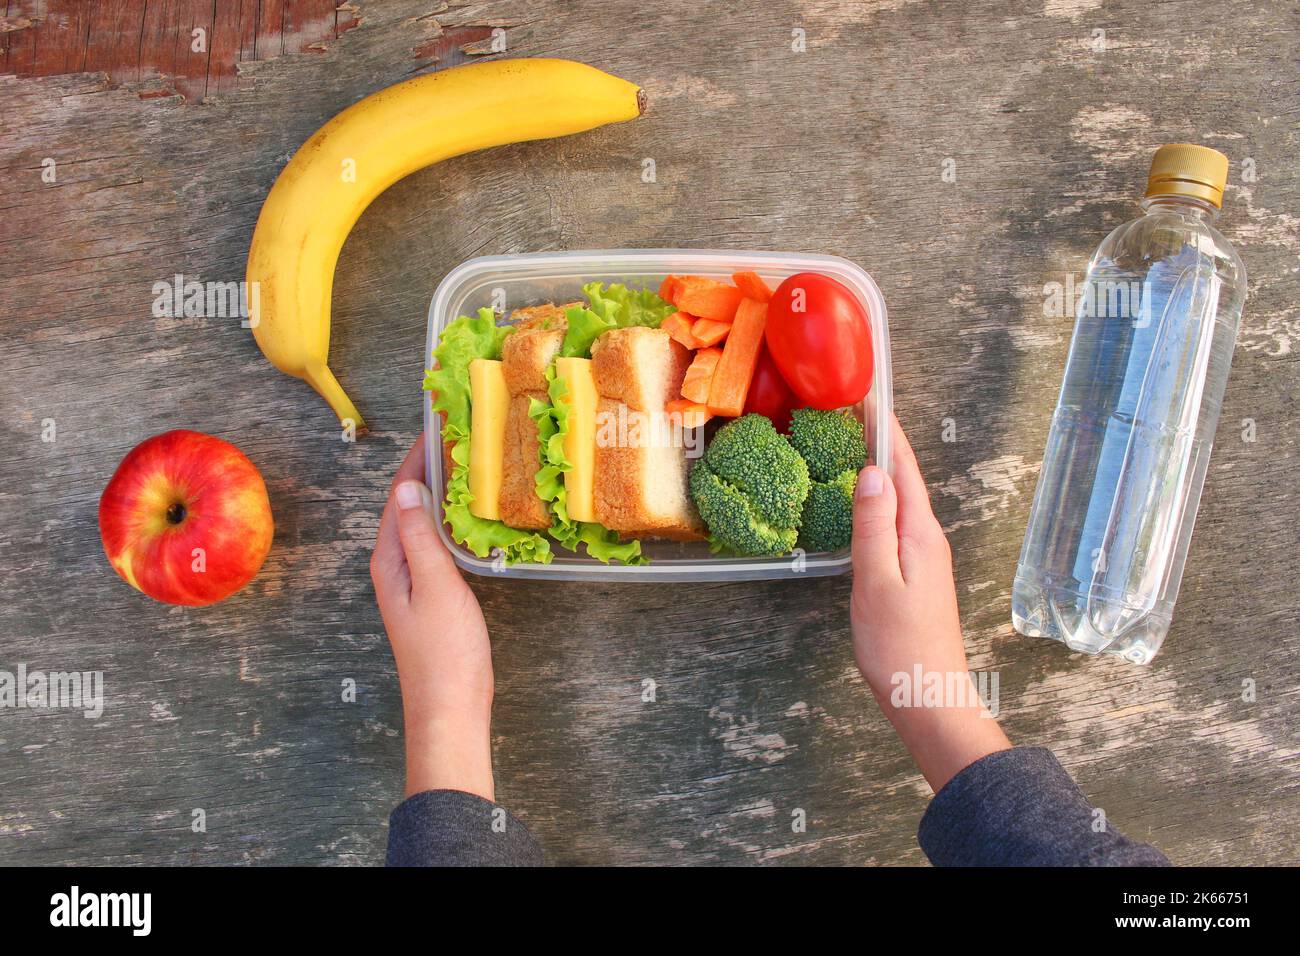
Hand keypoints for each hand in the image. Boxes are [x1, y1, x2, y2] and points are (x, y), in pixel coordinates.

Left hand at [370, 434, 494, 800]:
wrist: (449, 707)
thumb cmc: (444, 652)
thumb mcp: (436, 586)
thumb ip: (421, 536)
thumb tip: (410, 489)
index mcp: (389, 559)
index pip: (399, 495)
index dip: (416, 459)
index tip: (437, 424)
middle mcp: (394, 565)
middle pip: (407, 504)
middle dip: (428, 468)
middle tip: (457, 434)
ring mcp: (411, 581)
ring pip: (422, 522)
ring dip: (439, 492)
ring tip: (465, 463)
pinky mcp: (431, 594)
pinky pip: (435, 543)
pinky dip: (450, 520)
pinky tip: (469, 516)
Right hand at [851, 416, 1010, 791]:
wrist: (927, 699)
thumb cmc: (899, 648)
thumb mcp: (877, 582)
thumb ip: (874, 525)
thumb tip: (872, 471)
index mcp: (920, 534)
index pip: (904, 467)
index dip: (885, 429)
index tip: (866, 394)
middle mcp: (928, 538)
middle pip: (905, 477)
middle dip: (880, 440)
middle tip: (850, 409)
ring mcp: (924, 557)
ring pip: (901, 499)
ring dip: (880, 469)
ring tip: (851, 443)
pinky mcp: (916, 574)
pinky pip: (896, 522)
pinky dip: (878, 500)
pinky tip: (861, 502)